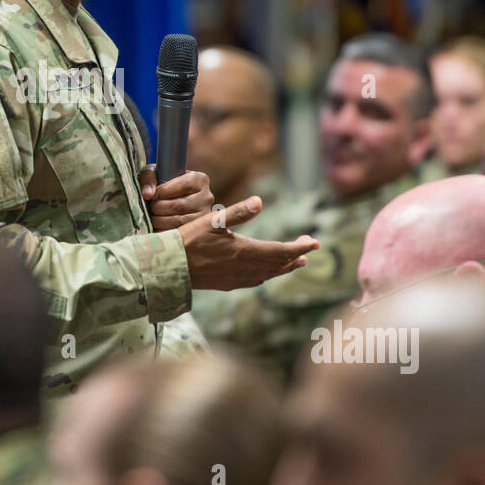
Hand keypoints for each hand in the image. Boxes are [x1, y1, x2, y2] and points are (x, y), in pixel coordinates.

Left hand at [139, 166, 212, 230]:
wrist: (168, 200)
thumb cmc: (162, 184)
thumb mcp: (154, 174)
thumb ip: (148, 178)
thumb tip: (148, 195)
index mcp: (200, 179)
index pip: (185, 185)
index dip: (165, 191)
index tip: (153, 195)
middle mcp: (207, 197)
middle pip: (181, 205)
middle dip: (159, 207)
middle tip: (150, 207)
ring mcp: (204, 216)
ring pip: (180, 221)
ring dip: (160, 220)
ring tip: (153, 216)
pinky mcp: (199, 231)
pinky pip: (180, 234)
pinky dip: (164, 231)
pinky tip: (157, 226)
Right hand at [178, 195, 319, 290]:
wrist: (169, 267)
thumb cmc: (188, 240)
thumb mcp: (212, 220)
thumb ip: (238, 212)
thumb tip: (260, 200)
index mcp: (245, 251)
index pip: (281, 251)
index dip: (300, 247)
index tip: (315, 242)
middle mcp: (245, 268)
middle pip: (279, 264)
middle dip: (296, 255)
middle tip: (309, 247)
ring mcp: (237, 278)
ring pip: (269, 274)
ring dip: (284, 267)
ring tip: (296, 261)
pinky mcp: (227, 284)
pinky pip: (255, 280)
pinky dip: (268, 274)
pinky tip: (266, 273)